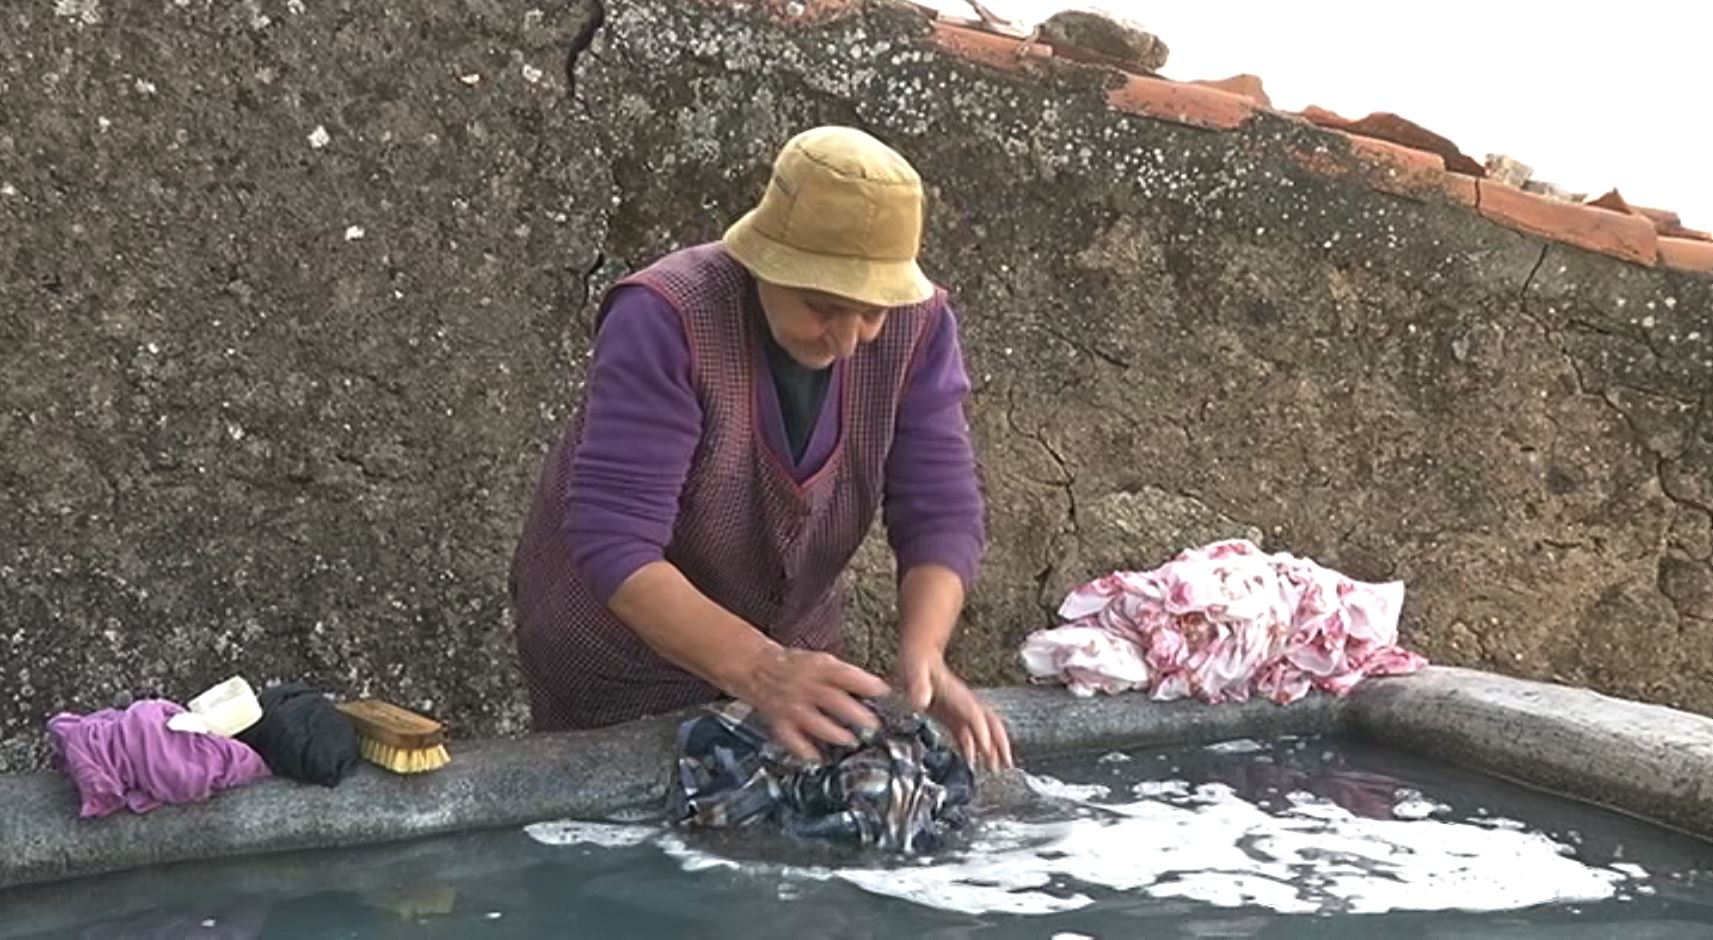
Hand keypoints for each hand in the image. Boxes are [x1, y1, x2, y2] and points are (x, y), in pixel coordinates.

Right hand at [732, 645, 890, 762]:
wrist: (757, 667)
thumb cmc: (794, 665)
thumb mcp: (821, 661)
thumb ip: (844, 676)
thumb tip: (874, 691)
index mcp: (819, 668)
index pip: (846, 675)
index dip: (866, 684)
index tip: (883, 694)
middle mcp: (806, 687)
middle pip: (834, 700)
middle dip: (855, 714)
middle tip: (873, 725)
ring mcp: (792, 705)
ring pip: (814, 722)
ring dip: (834, 733)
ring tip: (849, 741)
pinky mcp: (779, 721)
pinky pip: (791, 738)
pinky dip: (803, 750)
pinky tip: (816, 757)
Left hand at [900, 654, 1013, 770]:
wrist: (919, 657)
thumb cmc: (917, 664)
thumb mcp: (914, 672)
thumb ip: (918, 685)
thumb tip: (921, 701)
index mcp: (958, 695)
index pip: (975, 715)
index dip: (982, 732)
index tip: (987, 750)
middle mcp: (965, 703)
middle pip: (991, 723)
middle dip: (1000, 743)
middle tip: (1006, 765)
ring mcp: (960, 710)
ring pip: (983, 731)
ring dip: (991, 750)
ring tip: (995, 770)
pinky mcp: (952, 716)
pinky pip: (967, 734)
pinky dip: (972, 749)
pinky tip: (971, 764)